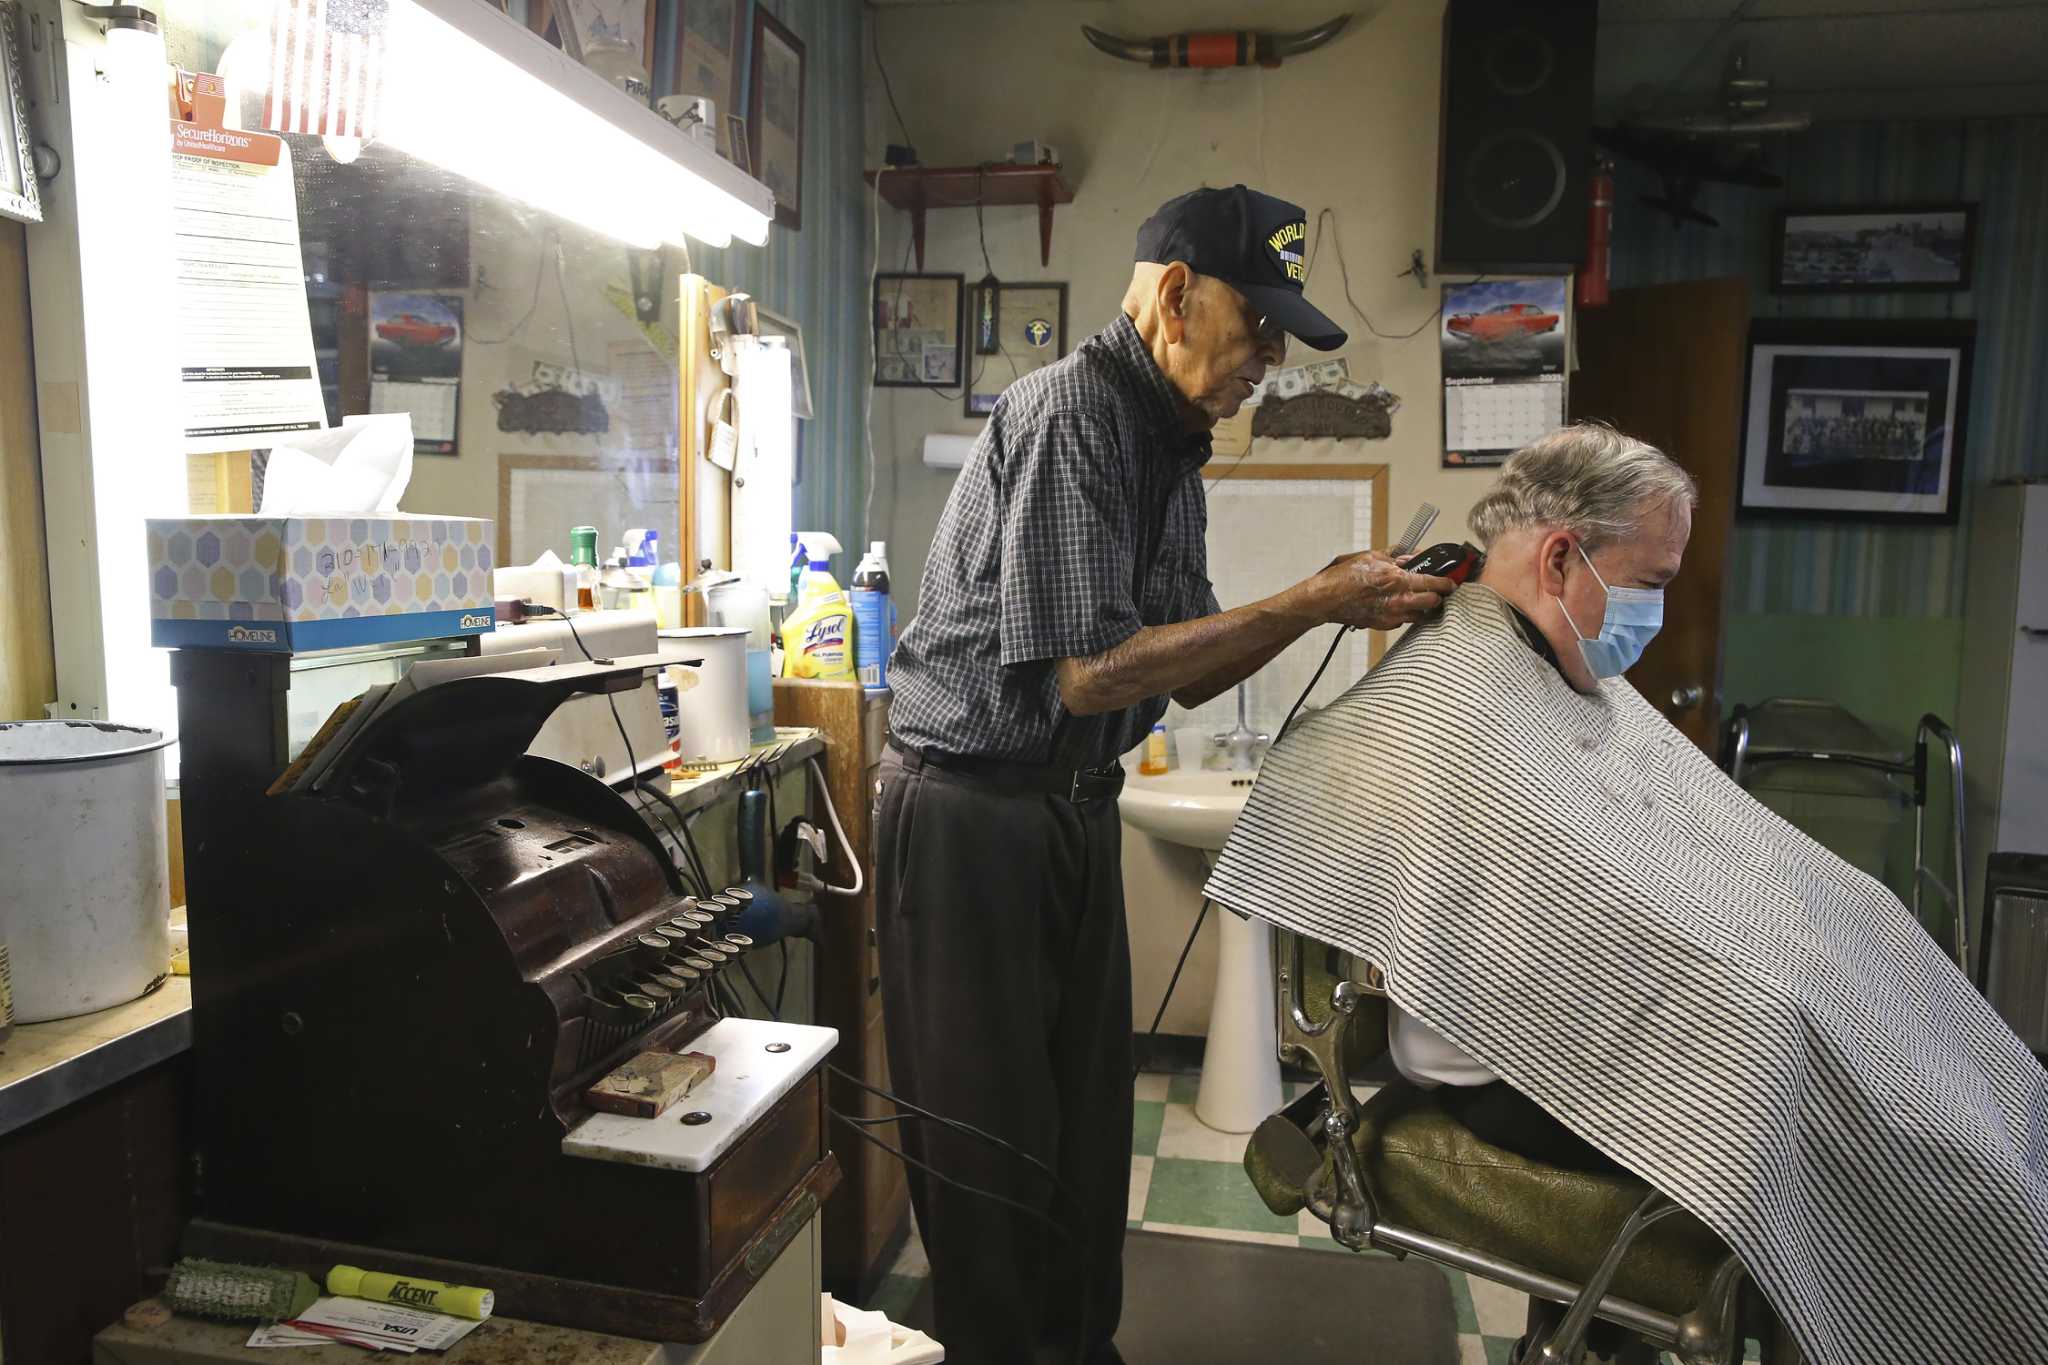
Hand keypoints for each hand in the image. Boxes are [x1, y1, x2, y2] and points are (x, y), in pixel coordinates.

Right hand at [1300, 551, 1453, 630]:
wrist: (1325, 600)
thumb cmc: (1344, 578)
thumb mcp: (1371, 557)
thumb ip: (1395, 556)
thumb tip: (1412, 555)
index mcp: (1397, 580)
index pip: (1434, 583)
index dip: (1448, 582)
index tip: (1452, 582)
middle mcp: (1398, 600)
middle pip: (1434, 603)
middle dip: (1438, 596)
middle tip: (1437, 591)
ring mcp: (1392, 615)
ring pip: (1421, 616)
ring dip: (1423, 608)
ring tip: (1418, 600)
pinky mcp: (1384, 625)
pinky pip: (1403, 621)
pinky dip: (1405, 614)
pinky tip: (1398, 606)